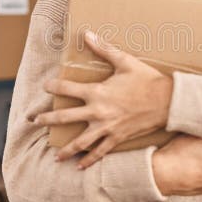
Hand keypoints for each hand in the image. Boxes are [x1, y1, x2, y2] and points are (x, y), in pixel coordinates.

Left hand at [37, 30, 173, 168]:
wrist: (167, 102)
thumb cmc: (147, 80)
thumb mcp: (125, 61)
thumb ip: (104, 49)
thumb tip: (87, 34)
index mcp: (97, 92)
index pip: (67, 89)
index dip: (53, 87)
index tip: (45, 87)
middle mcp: (98, 112)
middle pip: (65, 117)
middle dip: (47, 119)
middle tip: (34, 121)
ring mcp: (107, 128)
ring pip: (80, 141)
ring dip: (66, 149)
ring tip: (55, 155)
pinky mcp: (117, 138)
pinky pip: (100, 152)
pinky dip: (89, 161)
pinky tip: (80, 166)